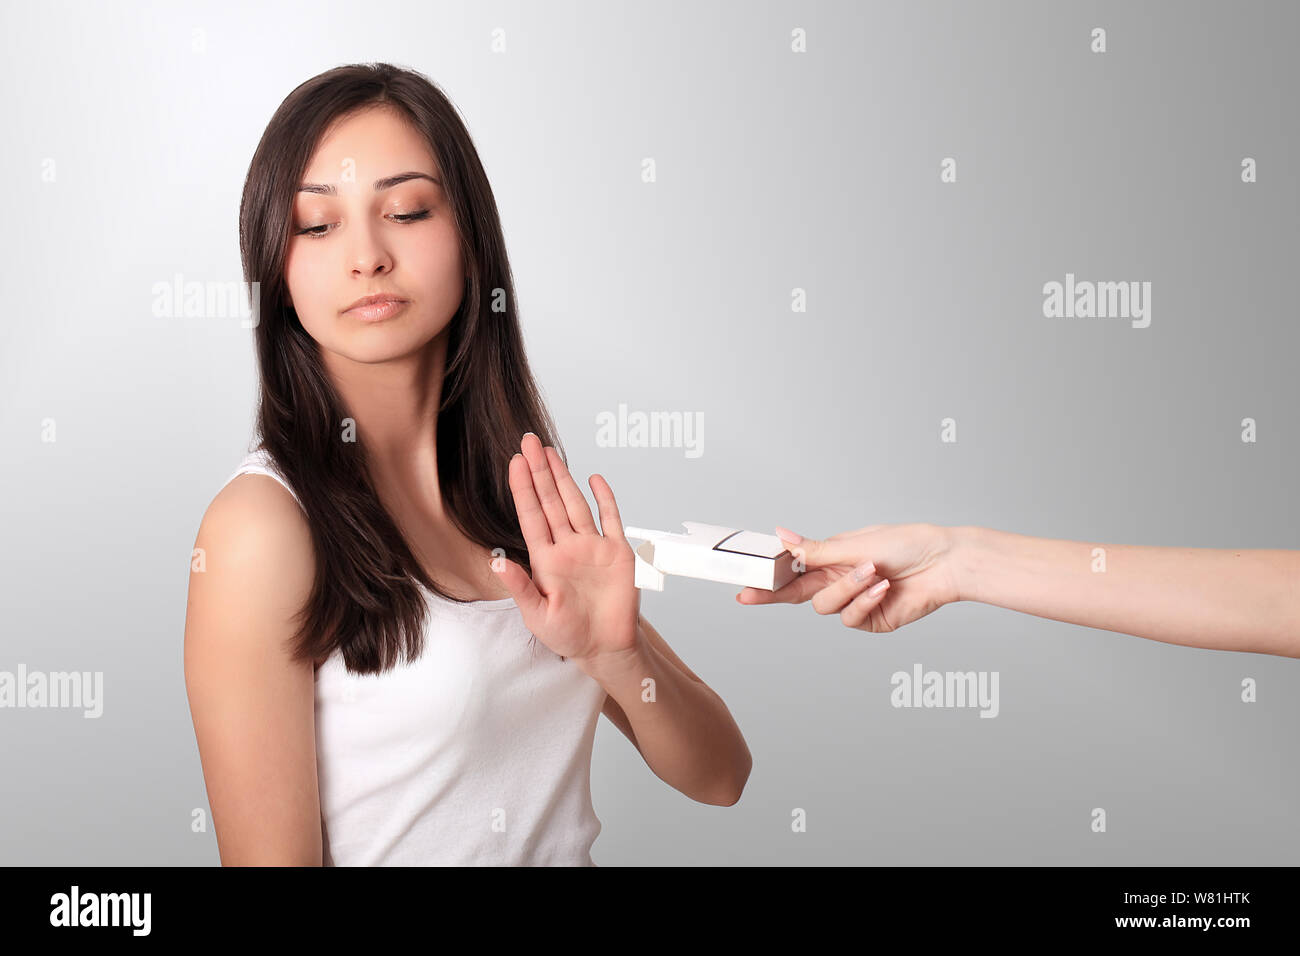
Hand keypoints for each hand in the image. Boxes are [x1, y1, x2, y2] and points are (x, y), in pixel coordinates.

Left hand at [492, 432, 640, 668]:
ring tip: (551, 451)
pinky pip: (611, 519)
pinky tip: (593, 478)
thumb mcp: (536, 615)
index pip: (531, 516)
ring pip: (575, 503)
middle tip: (529, 441)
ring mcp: (593, 547)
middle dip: (540, 471)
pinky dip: (604, 498)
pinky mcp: (618, 552)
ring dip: (564, 477)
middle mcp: (568, 547)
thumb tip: (495, 563)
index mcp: (546, 560)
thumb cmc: (569, 635)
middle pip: (551, 501)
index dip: (523, 488)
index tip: (514, 462)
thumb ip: (519, 587)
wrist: (606, 648)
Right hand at [737, 523, 960, 632]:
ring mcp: (853, 602)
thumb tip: (781, 535)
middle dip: (772, 595)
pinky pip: (850, 618)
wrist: (943, 564)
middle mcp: (839, 580)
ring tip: (873, 573)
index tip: (744, 583)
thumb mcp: (855, 544)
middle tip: (750, 595)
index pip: (792, 569)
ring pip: (825, 606)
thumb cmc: (906, 544)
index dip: (768, 577)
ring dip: (847, 588)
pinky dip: (865, 602)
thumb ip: (815, 549)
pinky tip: (883, 588)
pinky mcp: (870, 620)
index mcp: (831, 558)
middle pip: (795, 594)